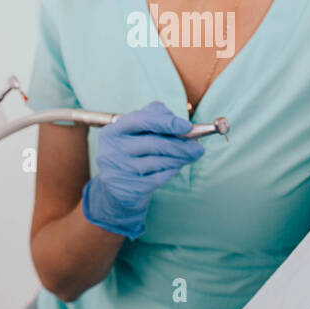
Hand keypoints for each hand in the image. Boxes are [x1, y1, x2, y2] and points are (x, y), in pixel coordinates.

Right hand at [82, 101, 203, 239]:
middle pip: (153, 143)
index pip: (140, 120)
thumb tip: (181, 123)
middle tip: (199, 148)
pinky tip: (176, 168)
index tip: (187, 126)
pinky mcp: (126, 189)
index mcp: (113, 131)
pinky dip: (171, 172)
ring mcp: (117, 171)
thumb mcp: (136, 133)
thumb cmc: (132, 154)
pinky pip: (157, 178)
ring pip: (157, 161)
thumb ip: (155, 118)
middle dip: (181, 145)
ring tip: (191, 156)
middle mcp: (111, 149)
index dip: (166, 121)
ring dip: (180, 158)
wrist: (116, 189)